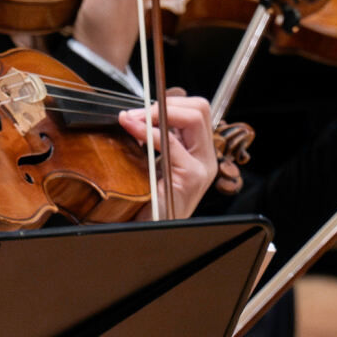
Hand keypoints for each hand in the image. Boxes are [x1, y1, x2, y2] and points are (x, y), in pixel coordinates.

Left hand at [118, 91, 216, 218]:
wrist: (144, 234)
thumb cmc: (145, 201)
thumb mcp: (150, 163)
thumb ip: (152, 140)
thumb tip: (136, 113)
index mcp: (198, 152)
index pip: (195, 110)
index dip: (168, 102)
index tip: (139, 110)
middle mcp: (205, 158)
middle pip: (200, 108)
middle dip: (165, 103)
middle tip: (135, 114)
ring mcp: (201, 168)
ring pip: (194, 118)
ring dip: (158, 112)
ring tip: (132, 120)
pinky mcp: (191, 178)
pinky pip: (173, 143)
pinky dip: (151, 132)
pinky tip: (134, 131)